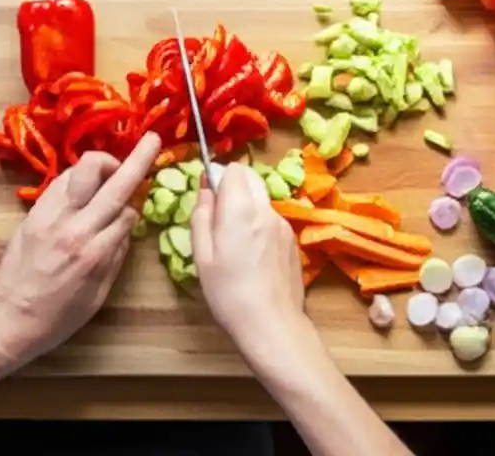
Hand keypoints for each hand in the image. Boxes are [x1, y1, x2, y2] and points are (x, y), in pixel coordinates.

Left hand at [0, 132, 161, 364]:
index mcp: (96, 253)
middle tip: (152, 140)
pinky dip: (77, 178)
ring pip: (83, 170)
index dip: (137, 206)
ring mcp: (51, 216)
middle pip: (112, 182)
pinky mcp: (33, 213)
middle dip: (137, 159)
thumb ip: (115, 257)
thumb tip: (127, 226)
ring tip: (109, 169)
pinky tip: (81, 187)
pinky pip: (60, 182)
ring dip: (102, 163)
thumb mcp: (98, 295)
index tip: (141, 202)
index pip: (128, 212)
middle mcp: (75, 228)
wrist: (9, 318)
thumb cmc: (58, 317)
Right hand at [191, 163, 305, 346]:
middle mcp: (266, 210)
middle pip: (250, 178)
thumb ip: (202, 215)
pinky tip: (252, 256)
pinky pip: (271, 220)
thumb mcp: (202, 255)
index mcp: (241, 210)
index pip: (233, 169)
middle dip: (233, 188)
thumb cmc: (228, 293)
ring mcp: (284, 225)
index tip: (209, 200)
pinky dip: (259, 225)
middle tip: (219, 220)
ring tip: (235, 244)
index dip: (218, 178)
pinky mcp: (293, 241)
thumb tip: (206, 188)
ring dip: (246, 208)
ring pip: (261, 200)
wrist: (272, 324)